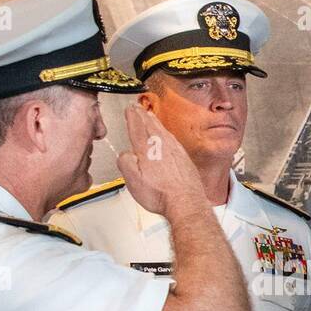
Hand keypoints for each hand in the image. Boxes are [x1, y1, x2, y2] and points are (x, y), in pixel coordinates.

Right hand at [116, 104, 205, 219]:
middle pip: (150, 125)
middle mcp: (162, 146)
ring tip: (149, 116)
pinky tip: (166, 136)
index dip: (132, 116)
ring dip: (154, 121)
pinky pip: (172, 139)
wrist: (185, 202)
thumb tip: (125, 154)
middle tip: (137, 108)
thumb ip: (125, 162)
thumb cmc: (160, 194)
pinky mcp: (183, 157)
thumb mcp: (133, 180)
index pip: (137, 127)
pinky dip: (166, 132)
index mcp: (147, 149)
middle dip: (142, 115)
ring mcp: (175, 150)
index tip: (129, 109)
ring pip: (162, 130)